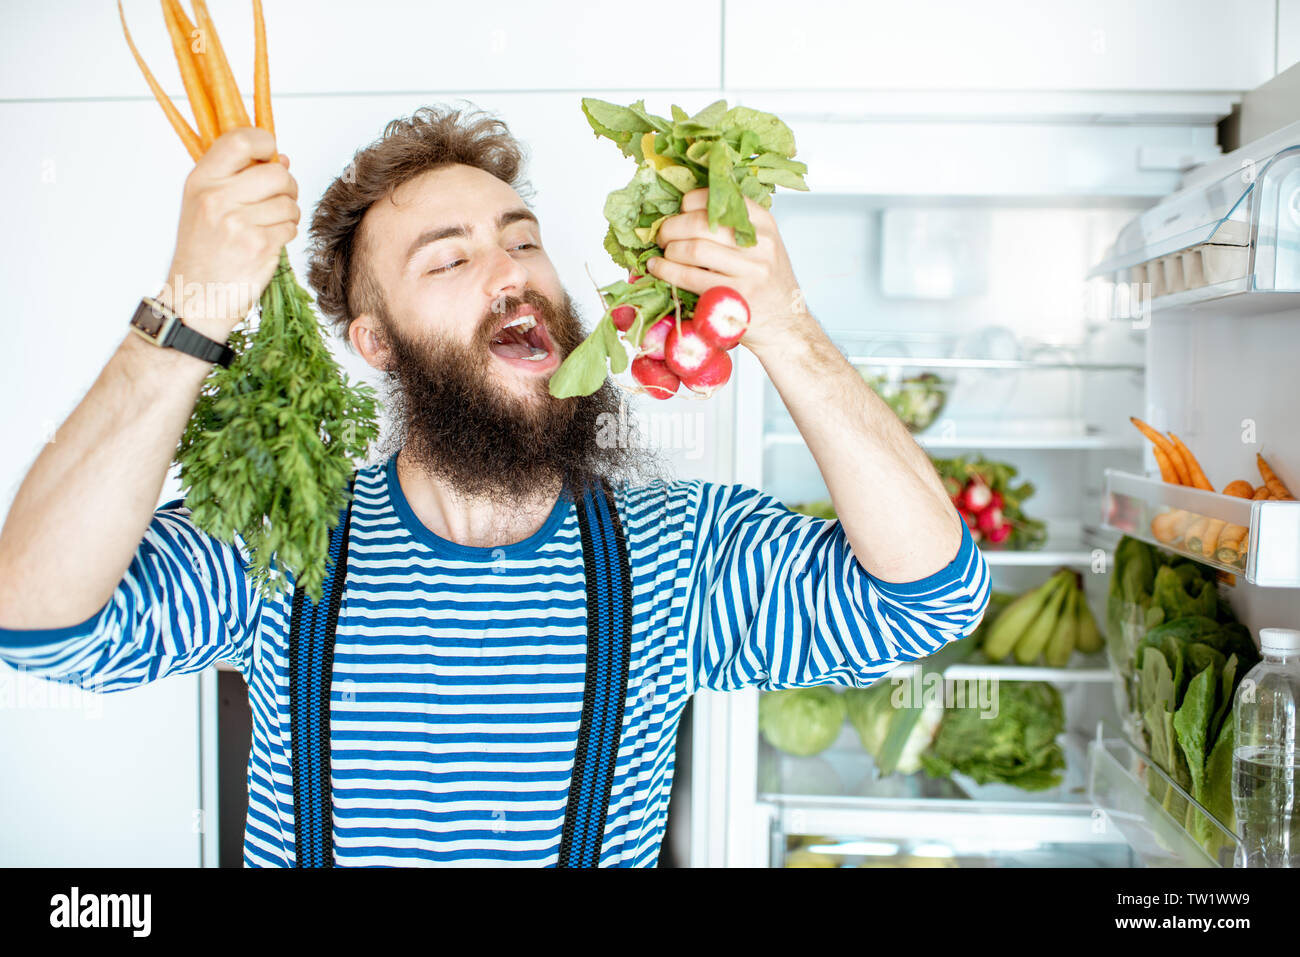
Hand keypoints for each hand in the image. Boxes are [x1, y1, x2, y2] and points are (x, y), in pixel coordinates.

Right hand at [160, 127, 297, 339]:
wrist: (196, 297)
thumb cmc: (202, 251)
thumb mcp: (204, 204)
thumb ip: (238, 176)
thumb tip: (281, 158)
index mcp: (201, 180)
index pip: (241, 139)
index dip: (265, 143)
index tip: (270, 154)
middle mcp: (217, 198)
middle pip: (277, 172)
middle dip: (287, 185)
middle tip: (278, 197)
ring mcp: (238, 222)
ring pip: (289, 202)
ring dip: (288, 213)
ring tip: (268, 225)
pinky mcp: (259, 246)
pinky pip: (291, 227)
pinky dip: (286, 234)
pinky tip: (268, 241)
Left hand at [644, 187, 812, 355]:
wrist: (785, 324)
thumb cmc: (765, 283)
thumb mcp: (761, 245)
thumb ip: (733, 227)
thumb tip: (683, 212)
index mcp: (764, 222)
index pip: (719, 197)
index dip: (689, 203)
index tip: (678, 213)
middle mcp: (760, 243)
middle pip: (701, 223)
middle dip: (671, 227)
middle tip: (662, 236)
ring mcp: (750, 271)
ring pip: (694, 249)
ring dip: (669, 250)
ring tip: (663, 254)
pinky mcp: (735, 296)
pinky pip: (691, 278)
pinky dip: (667, 271)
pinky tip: (658, 269)